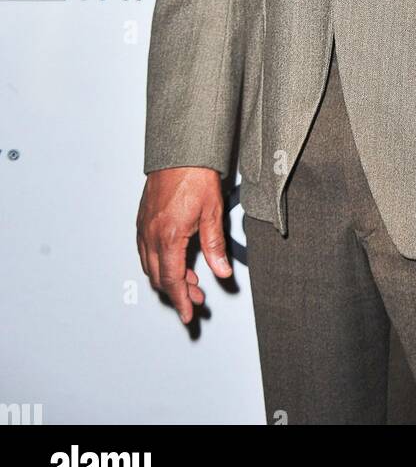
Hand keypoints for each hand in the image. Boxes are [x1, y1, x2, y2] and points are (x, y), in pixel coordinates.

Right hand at [136, 167, 232, 323]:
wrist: (180, 151)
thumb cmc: (196, 175)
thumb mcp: (213, 212)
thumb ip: (215, 246)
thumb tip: (221, 272)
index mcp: (168, 236)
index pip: (172, 281)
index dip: (181, 302)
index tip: (189, 315)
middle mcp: (151, 234)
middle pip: (159, 278)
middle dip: (178, 292)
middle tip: (198, 297)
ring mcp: (144, 226)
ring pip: (150, 266)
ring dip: (168, 278)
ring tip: (191, 280)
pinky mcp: (143, 219)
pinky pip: (145, 250)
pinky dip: (159, 262)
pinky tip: (174, 261)